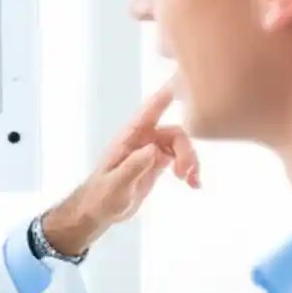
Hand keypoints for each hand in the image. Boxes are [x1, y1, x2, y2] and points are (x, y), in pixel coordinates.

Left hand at [41, 79, 199, 255]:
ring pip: (181, 146)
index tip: (185, 80)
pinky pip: (180, 160)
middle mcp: (142, 139)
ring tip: (191, 181)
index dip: (168, 94)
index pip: (151, 110)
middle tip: (186, 173)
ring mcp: (151, 151)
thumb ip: (133, 167)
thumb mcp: (115, 184)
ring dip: (191, 161)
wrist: (97, 211)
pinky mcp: (157, 164)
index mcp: (129, 137)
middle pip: (175, 132)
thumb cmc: (100, 196)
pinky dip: (190, 170)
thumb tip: (153, 149)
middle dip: (186, 150)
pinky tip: (194, 184)